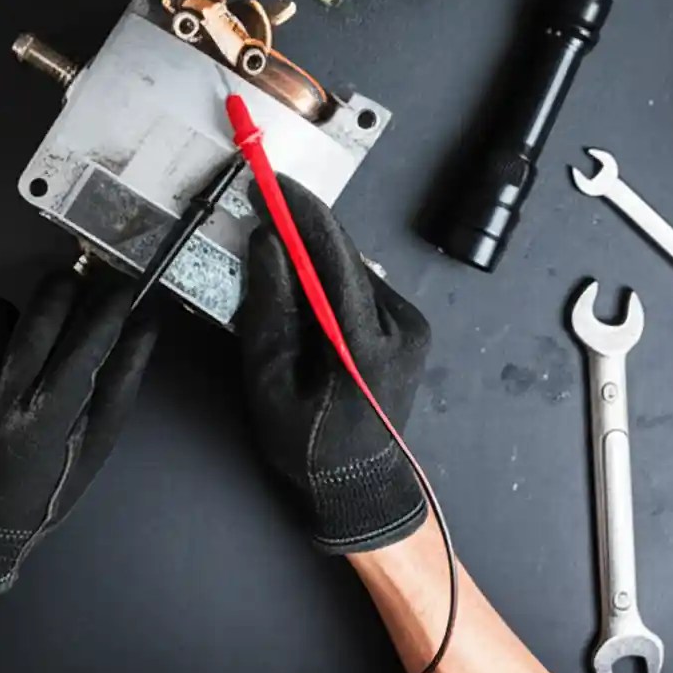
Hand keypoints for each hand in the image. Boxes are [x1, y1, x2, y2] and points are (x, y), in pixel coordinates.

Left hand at [0, 272, 158, 598]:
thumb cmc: (43, 486)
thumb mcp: (93, 444)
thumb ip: (121, 380)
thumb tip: (146, 320)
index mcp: (48, 412)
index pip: (88, 337)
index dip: (111, 303)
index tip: (123, 285)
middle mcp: (0, 391)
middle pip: (41, 308)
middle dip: (64, 288)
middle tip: (73, 288)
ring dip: (14, 320)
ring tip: (18, 351)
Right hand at [239, 177, 430, 553]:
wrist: (361, 488)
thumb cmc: (310, 449)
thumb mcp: (270, 382)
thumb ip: (268, 310)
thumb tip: (266, 245)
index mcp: (364, 344)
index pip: (331, 257)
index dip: (298, 214)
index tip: (268, 184)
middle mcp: (400, 325)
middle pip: (344, 256)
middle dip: (301, 229)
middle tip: (261, 205)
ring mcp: (410, 325)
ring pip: (351, 269)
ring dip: (312, 258)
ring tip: (274, 262)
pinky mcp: (408, 328)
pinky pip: (358, 288)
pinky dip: (327, 280)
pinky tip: (302, 294)